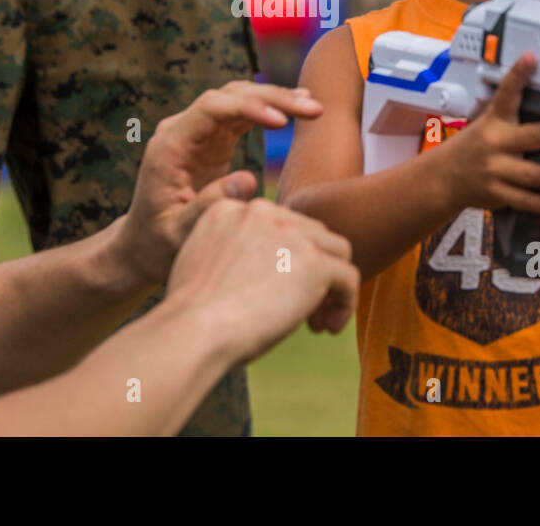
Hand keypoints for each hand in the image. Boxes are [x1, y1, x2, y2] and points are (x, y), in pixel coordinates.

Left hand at [119, 81, 322, 284]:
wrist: (142, 246)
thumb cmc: (157, 244)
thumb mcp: (179, 234)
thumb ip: (208, 207)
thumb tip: (248, 181)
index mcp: (170, 146)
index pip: (211, 108)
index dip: (248, 107)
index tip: (282, 122)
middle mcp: (182, 130)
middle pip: (229, 96)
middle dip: (272, 98)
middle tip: (313, 109)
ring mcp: (197, 133)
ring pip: (239, 99)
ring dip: (276, 100)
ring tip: (313, 106)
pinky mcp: (212, 140)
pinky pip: (243, 114)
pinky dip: (271, 110)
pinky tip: (298, 109)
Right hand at [166, 198, 358, 363]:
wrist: (194, 329)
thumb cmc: (191, 314)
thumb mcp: (203, 263)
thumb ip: (232, 251)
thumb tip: (263, 272)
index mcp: (230, 209)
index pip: (277, 225)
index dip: (284, 258)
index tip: (276, 290)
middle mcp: (262, 211)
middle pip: (309, 233)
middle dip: (310, 269)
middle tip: (301, 310)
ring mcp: (291, 233)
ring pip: (335, 251)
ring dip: (331, 285)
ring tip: (318, 319)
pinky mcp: (314, 261)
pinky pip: (348, 277)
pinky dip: (344, 304)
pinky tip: (328, 328)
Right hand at [434, 53, 539, 213]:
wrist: (443, 177)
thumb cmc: (474, 148)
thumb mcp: (486, 124)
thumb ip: (514, 119)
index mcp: (493, 120)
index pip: (507, 93)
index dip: (519, 75)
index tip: (531, 59)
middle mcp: (494, 142)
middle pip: (536, 137)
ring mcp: (495, 169)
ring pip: (536, 174)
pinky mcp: (496, 192)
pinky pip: (528, 199)